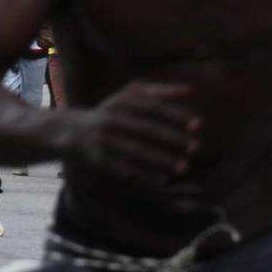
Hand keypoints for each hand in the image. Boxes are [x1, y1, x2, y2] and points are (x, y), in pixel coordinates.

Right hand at [62, 81, 202, 186]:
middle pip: (147, 129)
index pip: (153, 106)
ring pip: (137, 151)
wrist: (73, 130)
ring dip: (161, 160)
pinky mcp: (98, 157)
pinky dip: (143, 176)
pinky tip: (162, 181)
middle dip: (172, 139)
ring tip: (183, 168)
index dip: (176, 114)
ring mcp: (103, 138)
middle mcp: (112, 117)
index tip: (198, 124)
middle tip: (195, 148)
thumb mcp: (130, 96)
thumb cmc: (112, 112)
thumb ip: (160, 92)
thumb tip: (191, 90)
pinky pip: (124, 168)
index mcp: (121, 101)